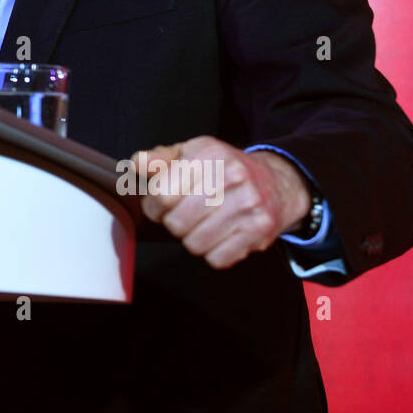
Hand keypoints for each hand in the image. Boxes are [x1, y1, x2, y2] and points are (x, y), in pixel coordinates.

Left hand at [130, 135, 311, 269]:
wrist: (274, 183)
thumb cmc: (223, 170)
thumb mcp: (190, 153)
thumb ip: (160, 159)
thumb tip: (138, 163)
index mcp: (209, 154)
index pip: (162, 194)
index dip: (154, 205)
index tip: (161, 204)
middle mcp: (232, 176)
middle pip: (176, 223)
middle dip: (173, 223)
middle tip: (184, 214)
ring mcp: (249, 204)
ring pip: (195, 244)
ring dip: (193, 238)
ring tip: (203, 223)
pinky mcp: (260, 230)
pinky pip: (218, 259)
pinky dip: (214, 252)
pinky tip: (220, 234)